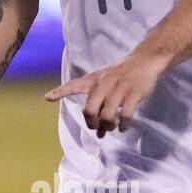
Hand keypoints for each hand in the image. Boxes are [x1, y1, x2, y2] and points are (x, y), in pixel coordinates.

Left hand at [45, 53, 163, 137]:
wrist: (143, 62)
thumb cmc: (119, 75)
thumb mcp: (102, 80)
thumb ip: (96, 103)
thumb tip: (96, 131)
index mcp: (94, 80)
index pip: (74, 85)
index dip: (60, 91)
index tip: (48, 97)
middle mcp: (104, 83)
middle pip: (90, 109)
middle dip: (92, 123)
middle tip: (97, 128)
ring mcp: (120, 88)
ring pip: (108, 115)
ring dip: (108, 126)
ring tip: (111, 128)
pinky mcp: (134, 93)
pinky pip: (126, 115)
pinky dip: (123, 125)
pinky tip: (123, 127)